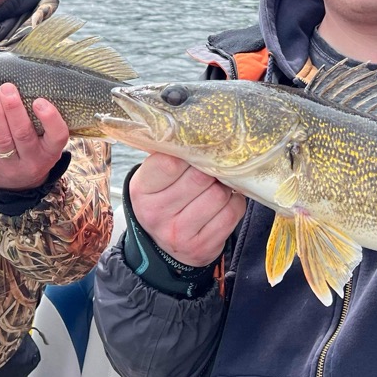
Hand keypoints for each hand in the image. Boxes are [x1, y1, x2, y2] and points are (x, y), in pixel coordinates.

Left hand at [0, 84, 69, 190]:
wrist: (19, 187)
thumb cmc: (34, 151)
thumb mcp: (46, 142)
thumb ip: (42, 122)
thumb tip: (27, 83)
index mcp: (51, 150)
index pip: (58, 135)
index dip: (49, 118)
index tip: (38, 100)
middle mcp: (33, 159)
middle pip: (23, 134)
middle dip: (14, 109)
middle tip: (7, 88)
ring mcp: (11, 166)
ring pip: (3, 141)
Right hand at [128, 153, 246, 266]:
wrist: (164, 247)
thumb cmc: (163, 200)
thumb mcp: (153, 179)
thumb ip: (169, 156)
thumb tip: (198, 130)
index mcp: (141, 190)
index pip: (170, 162)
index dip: (189, 152)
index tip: (197, 149)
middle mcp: (156, 214)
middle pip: (200, 177)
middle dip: (211, 168)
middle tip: (212, 167)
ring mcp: (179, 233)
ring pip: (219, 194)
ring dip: (224, 186)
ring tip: (216, 186)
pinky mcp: (202, 246)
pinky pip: (232, 212)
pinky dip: (234, 202)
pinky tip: (224, 202)